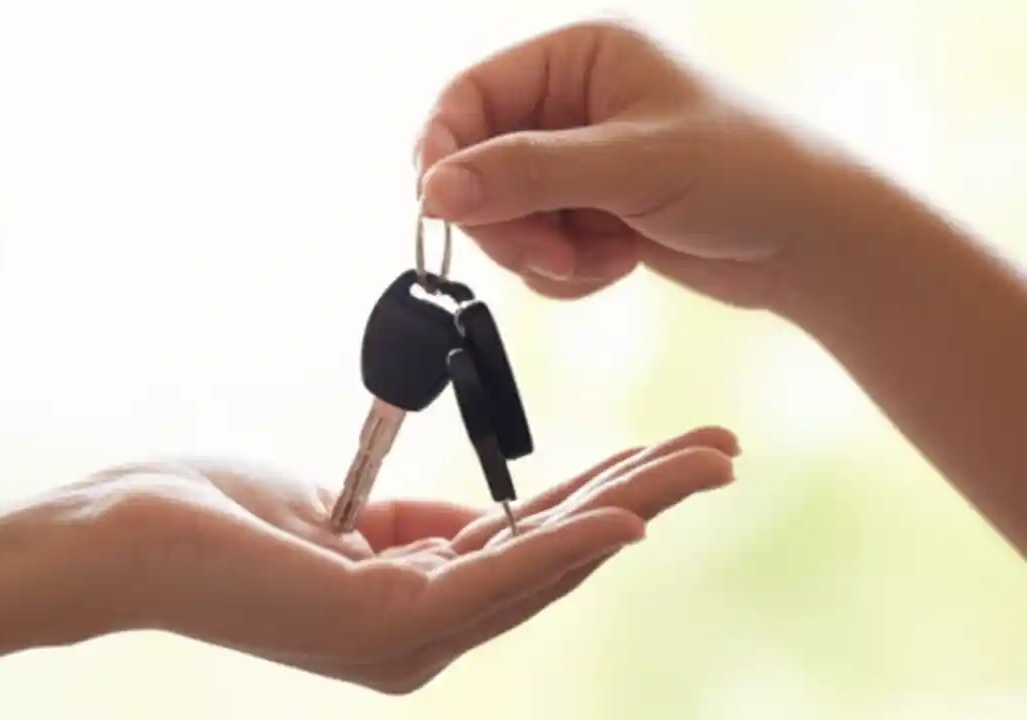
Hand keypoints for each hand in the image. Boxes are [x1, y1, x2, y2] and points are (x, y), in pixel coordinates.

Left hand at [74, 425, 738, 692]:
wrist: (126, 533)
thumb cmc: (217, 512)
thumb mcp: (341, 507)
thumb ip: (417, 521)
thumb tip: (490, 517)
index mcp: (413, 600)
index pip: (532, 542)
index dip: (606, 495)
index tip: (668, 454)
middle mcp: (422, 632)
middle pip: (558, 554)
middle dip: (645, 499)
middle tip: (724, 453)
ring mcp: (407, 637)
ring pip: (544, 561)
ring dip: (632, 507)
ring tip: (706, 465)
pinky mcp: (385, 625)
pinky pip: (496, 576)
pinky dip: (566, 544)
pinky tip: (629, 516)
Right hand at [416, 20, 853, 309]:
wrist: (813, 243)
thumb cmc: (745, 174)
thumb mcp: (628, 166)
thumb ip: (525, 174)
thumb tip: (433, 191)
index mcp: (581, 56)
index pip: (470, 95)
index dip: (444, 152)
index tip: (439, 208)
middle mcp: (572, 104)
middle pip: (477, 165)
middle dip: (507, 220)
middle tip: (551, 252)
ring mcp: (579, 162)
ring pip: (502, 217)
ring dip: (542, 252)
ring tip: (600, 258)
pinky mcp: (590, 212)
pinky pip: (536, 249)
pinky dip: (566, 269)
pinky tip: (618, 262)